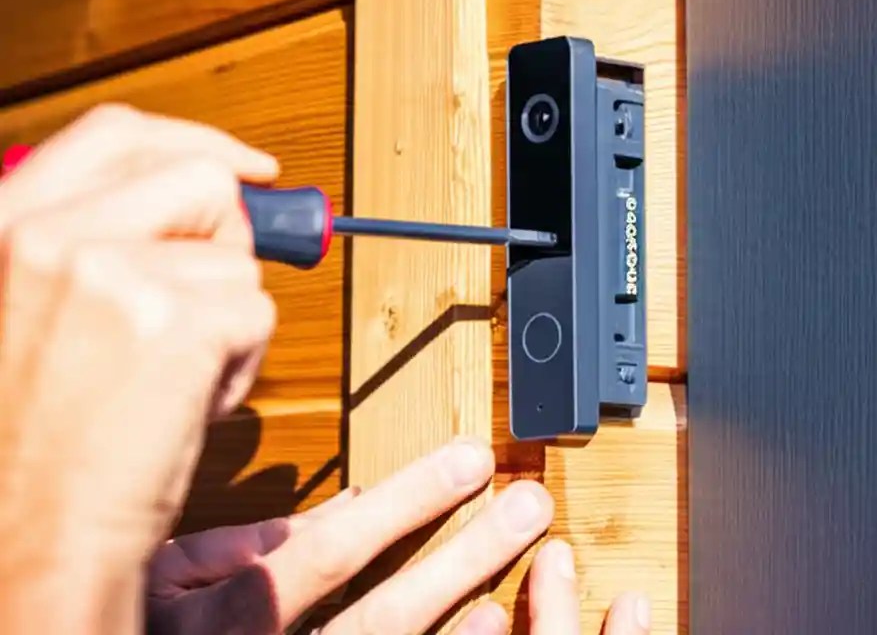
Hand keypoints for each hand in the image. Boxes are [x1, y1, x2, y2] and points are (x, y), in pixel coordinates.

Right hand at [0, 104, 279, 631]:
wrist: (24, 535)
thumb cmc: (33, 441)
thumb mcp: (26, 310)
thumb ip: (92, 244)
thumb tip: (211, 193)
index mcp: (1, 223)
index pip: (115, 135)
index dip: (198, 143)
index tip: (250, 170)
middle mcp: (43, 235)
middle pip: (202, 181)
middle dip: (230, 240)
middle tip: (208, 301)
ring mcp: (108, 272)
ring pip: (238, 262)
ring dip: (226, 321)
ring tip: (164, 379)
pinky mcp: (173, 320)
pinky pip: (257, 314)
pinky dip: (240, 364)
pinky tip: (182, 404)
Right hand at [144, 439, 650, 633]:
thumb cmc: (144, 629)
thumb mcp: (170, 578)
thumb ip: (248, 542)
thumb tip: (344, 504)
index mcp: (231, 617)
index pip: (332, 551)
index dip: (405, 502)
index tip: (469, 461)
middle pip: (384, 615)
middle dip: (464, 556)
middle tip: (528, 506)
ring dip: (467, 606)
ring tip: (528, 561)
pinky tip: (487, 625)